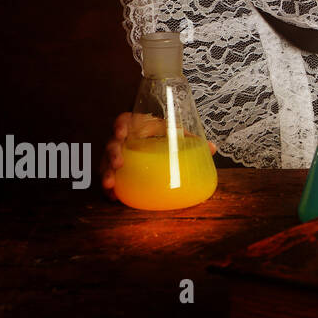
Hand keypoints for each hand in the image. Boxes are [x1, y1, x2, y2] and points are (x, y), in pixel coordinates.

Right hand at [101, 112, 216, 200]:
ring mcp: (116, 154)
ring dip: (106, 174)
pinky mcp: (114, 168)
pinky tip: (114, 197)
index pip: (123, 120)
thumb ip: (190, 138)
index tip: (121, 132)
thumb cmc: (163, 133)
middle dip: (112, 154)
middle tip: (118, 164)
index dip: (120, 125)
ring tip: (110, 186)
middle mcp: (123, 139)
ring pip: (104, 162)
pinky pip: (108, 177)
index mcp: (137, 125)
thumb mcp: (175, 132)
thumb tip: (213, 148)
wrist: (152, 139)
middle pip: (112, 144)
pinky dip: (110, 188)